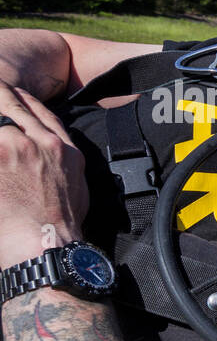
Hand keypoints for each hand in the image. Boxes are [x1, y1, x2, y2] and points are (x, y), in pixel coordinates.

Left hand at [0, 84, 86, 265]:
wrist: (48, 245)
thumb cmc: (63, 227)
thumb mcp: (78, 188)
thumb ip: (65, 165)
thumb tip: (54, 161)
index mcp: (64, 150)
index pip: (42, 113)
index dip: (24, 100)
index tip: (13, 95)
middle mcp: (42, 143)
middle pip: (14, 106)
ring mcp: (15, 147)